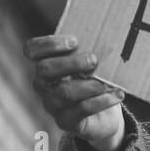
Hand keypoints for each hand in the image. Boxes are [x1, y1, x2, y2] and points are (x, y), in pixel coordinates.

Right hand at [23, 35, 126, 150]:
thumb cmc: (95, 81)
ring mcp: (52, 105)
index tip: (75, 41)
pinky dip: (101, 101)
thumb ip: (88, 48)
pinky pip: (81, 111)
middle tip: (94, 60)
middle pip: (44, 70)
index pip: (32, 50)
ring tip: (106, 83)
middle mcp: (43, 85)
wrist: (104, 116)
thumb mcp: (89, 63)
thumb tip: (107, 28)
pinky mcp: (66, 122)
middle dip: (70, 63)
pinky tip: (117, 95)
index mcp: (45, 64)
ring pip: (63, 92)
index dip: (49, 44)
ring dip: (87, 85)